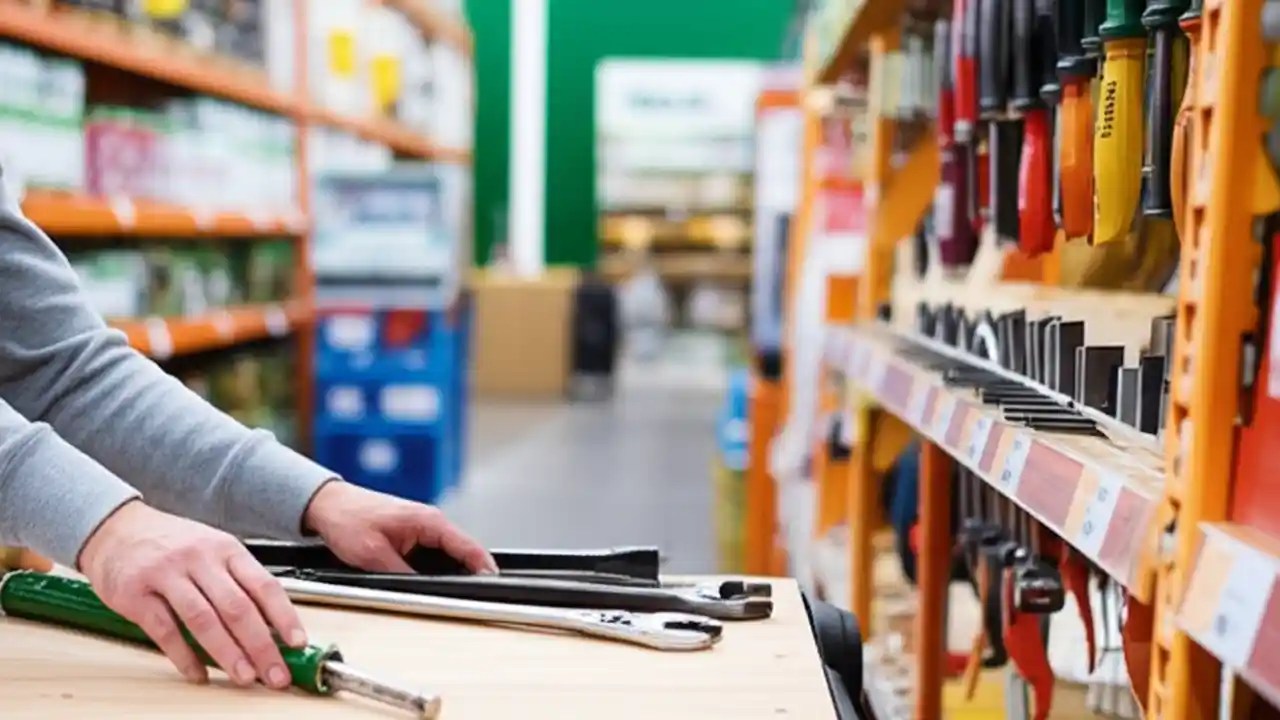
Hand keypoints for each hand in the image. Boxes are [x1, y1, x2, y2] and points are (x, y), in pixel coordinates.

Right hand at [78, 500, 305, 688]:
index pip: (264, 585)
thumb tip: (271, 623)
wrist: (117, 527)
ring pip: (204, 620)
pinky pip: (165, 630)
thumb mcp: (213, 548)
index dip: (284, 617)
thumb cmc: (172, 543)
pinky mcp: (136, 594)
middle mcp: (200, 559)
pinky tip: (198, 673)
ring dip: (227, 653)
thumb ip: (239, 580)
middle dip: (261, 645)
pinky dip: (184, 656)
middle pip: (237, 607)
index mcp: (226, 549)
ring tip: (243, 677)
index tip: (297, 643)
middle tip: (274, 673)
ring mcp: (167, 575)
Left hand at [304, 481, 495, 573]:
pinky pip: (435, 555)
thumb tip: (422, 591)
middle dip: (471, 572)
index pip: (467, 545)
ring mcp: (423, 530)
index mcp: (428, 521)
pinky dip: (439, 569)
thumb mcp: (372, 553)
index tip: (493, 583)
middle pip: (463, 552)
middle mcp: (430, 523)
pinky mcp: (413, 537)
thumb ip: (400, 574)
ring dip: (454, 571)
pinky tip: (436, 583)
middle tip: (475, 596)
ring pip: (450, 555)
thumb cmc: (348, 519)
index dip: (483, 566)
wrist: (328, 505)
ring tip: (458, 592)